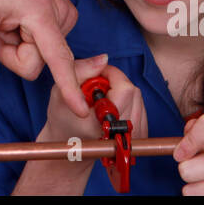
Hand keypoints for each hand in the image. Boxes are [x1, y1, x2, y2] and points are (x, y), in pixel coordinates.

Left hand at [0, 0, 87, 116]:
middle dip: (11, 50)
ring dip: (18, 40)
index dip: (68, 86)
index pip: (57, 58)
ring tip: (8, 13)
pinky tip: (18, 12)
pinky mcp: (64, 14)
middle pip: (36, 61)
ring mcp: (65, 14)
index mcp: (42, 12)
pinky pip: (43, 41)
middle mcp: (61, 14)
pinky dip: (26, 33)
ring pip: (40, 53)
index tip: (82, 108)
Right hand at [13, 55, 145, 194]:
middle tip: (97, 87)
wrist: (70, 146)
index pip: (125, 90)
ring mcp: (131, 138)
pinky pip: (142, 109)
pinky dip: (130, 102)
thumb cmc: (62, 119)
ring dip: (123, 92)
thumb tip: (104, 59)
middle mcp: (120, 133)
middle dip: (116, 82)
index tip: (96, 76)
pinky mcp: (138, 138)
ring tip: (103, 98)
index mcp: (102, 123)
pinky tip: (113, 106)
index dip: (112, 75)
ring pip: (139, 99)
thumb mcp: (60, 92)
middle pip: (133, 93)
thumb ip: (82, 71)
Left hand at [172, 111, 203, 194]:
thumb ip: (194, 132)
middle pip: (188, 169)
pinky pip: (201, 201)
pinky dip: (203, 198)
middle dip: (185, 170)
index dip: (188, 140)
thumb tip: (181, 148)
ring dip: (193, 189)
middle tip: (197, 169)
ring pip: (192, 190)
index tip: (178, 154)